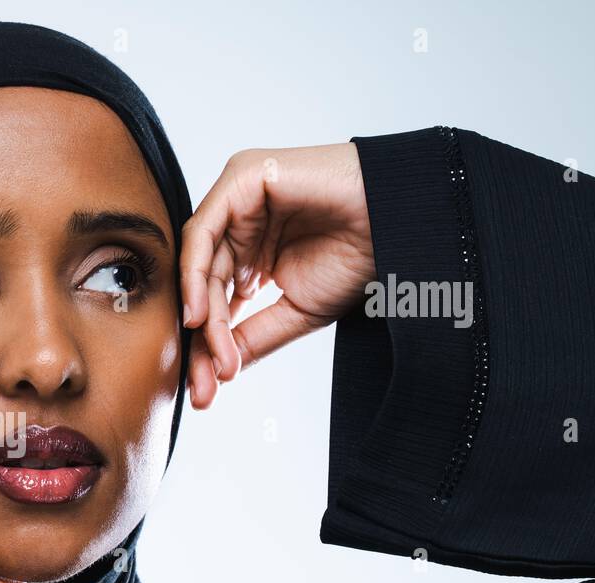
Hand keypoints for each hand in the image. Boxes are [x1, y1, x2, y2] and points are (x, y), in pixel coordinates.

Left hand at [179, 142, 376, 407]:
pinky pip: (203, 230)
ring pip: (200, 263)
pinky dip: (194, 274)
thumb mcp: (296, 310)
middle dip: (202, 339)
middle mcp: (240, 225)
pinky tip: (200, 314)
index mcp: (252, 251)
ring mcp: (238, 199)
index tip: (207, 393)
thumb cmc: (359, 258)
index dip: (209, 347)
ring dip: (202, 315)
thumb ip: (252, 336)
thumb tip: (215, 371)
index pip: (216, 301)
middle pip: (203, 285)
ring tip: (213, 357)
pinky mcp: (241, 177)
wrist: (400, 223)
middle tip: (204, 384)